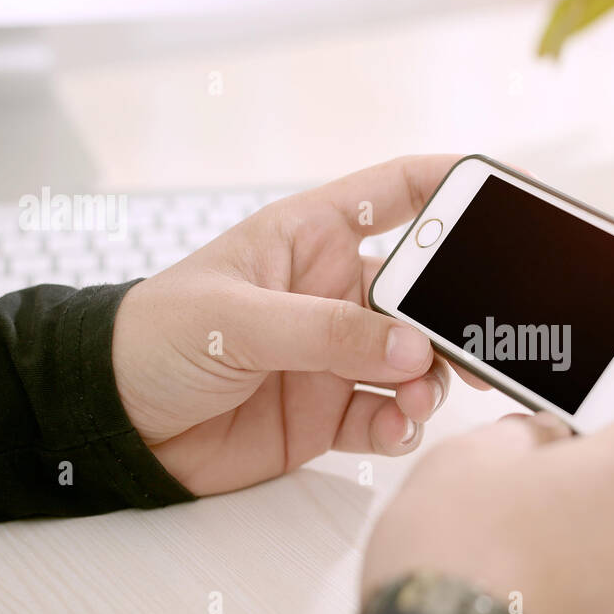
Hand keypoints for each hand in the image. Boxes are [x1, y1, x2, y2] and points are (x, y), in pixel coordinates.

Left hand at [112, 155, 484, 494]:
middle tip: (486, 338)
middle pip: (424, 291)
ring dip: (432, 379)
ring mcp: (336, 356)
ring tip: (419, 397)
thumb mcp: (236, 319)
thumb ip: (325, 332)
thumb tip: (410, 348)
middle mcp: (333, 295)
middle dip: (458, 313)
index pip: (396, 193)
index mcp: (310, 239)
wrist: (111, 425)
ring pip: (416, 361)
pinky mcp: (330, 413)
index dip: (450, 185)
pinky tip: (393, 427)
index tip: (502, 193)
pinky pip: (389, 416)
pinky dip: (403, 425)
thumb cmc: (150, 339)